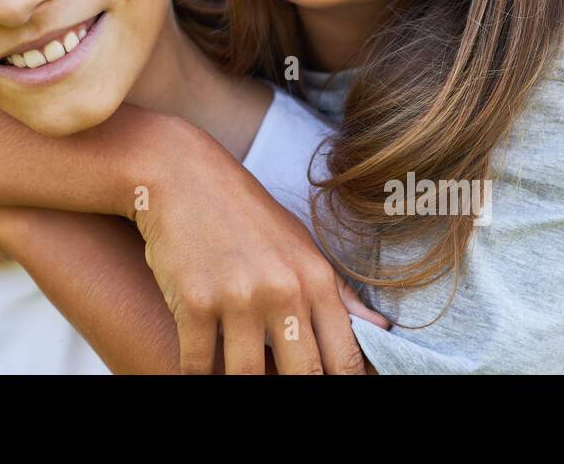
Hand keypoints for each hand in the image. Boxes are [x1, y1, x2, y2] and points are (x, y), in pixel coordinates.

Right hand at [131, 127, 388, 374]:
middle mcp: (283, 290)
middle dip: (293, 385)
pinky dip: (197, 373)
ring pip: (246, 377)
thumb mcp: (300, 244)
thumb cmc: (244, 212)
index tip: (331, 388)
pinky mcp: (194, 302)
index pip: (344, 359)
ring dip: (240, 381)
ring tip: (234, 372)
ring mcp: (238, 297)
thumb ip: (338, 293)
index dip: (341, 384)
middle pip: (303, 375)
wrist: (181, 175)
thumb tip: (382, 331)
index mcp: (316, 279)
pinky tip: (200, 368)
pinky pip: (197, 365)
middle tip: (277, 377)